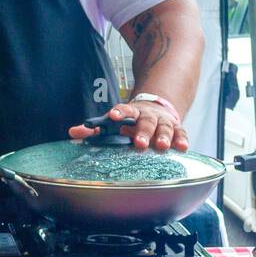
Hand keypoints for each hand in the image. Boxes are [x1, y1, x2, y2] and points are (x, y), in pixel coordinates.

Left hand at [67, 101, 189, 151]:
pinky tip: (182, 147)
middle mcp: (147, 115)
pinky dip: (182, 139)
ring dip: (163, 136)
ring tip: (161, 146)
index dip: (119, 112)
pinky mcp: (176, 128)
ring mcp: (162, 121)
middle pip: (145, 121)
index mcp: (130, 112)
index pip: (124, 109)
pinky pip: (180, 132)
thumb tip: (72, 132)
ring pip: (164, 127)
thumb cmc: (129, 121)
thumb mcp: (112, 123)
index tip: (113, 116)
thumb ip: (93, 128)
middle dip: (142, 131)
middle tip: (139, 143)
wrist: (155, 109)